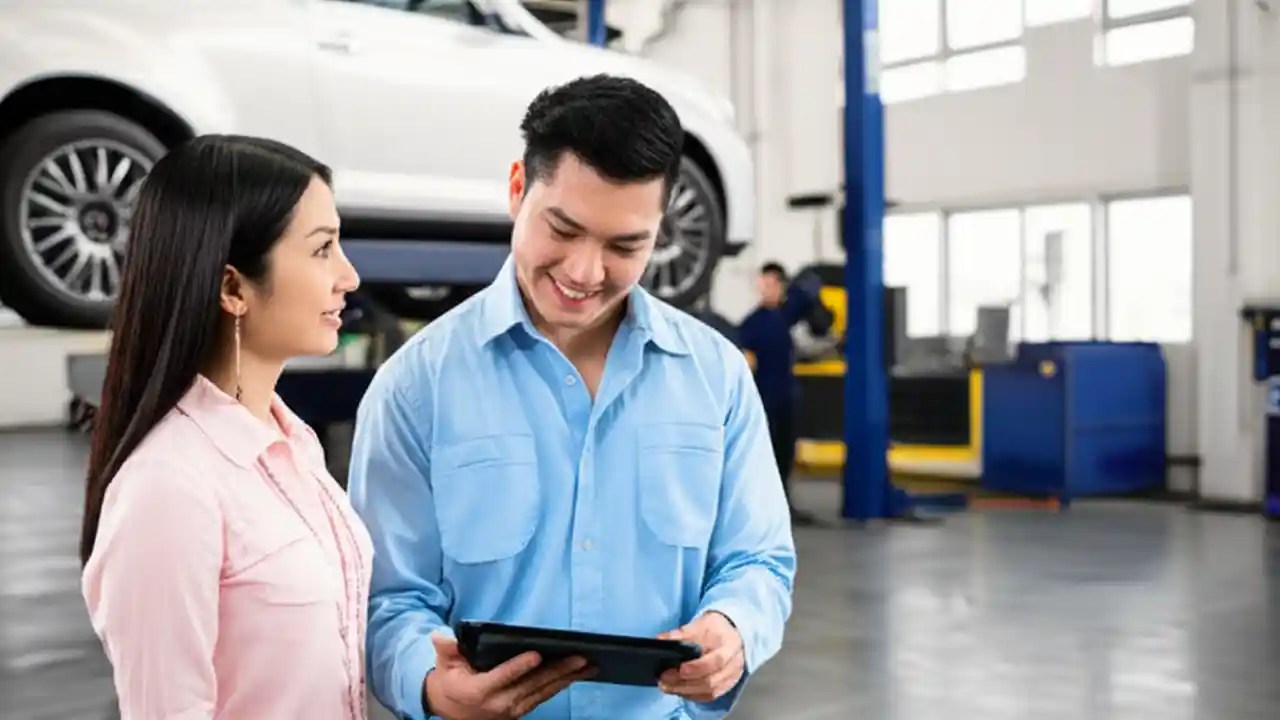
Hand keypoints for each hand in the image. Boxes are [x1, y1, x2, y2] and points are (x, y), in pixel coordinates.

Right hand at [423, 633, 594, 718]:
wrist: (452, 710)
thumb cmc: (451, 679)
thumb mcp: (444, 663)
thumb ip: (447, 649)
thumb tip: (440, 636)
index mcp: (478, 690)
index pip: (501, 678)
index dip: (519, 667)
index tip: (536, 654)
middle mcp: (498, 703)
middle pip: (531, 685)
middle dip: (557, 670)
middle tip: (579, 656)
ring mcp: (512, 710)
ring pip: (543, 692)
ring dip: (567, 678)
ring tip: (588, 664)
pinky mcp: (521, 711)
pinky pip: (544, 697)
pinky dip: (562, 685)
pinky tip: (579, 674)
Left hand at [656, 612, 744, 703]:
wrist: (730, 636)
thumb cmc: (716, 629)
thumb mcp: (701, 624)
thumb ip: (682, 633)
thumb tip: (661, 640)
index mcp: (730, 645)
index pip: (717, 661)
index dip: (697, 668)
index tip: (680, 669)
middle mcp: (734, 665)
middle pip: (710, 681)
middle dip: (685, 682)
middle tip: (664, 678)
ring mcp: (731, 678)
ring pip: (709, 692)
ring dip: (685, 691)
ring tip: (665, 685)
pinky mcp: (725, 687)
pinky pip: (708, 696)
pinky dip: (691, 695)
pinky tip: (677, 689)